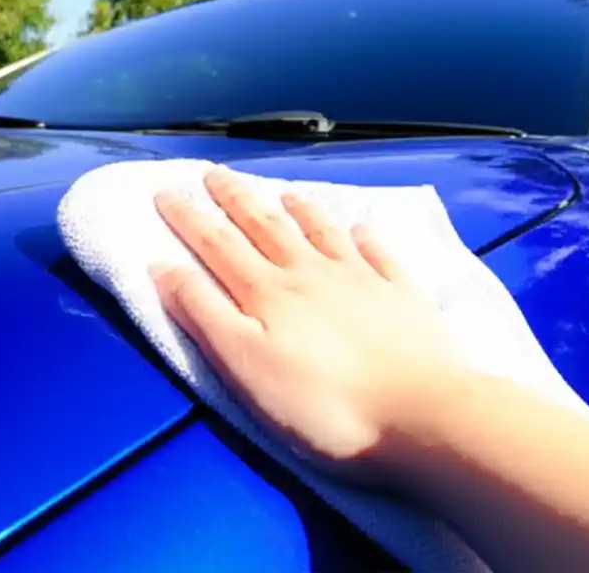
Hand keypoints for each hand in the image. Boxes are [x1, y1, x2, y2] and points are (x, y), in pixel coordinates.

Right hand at [151, 166, 468, 478]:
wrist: (423, 413)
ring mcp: (362, 281)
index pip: (218, 245)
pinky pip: (380, 254)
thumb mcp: (245, 366)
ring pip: (322, 232)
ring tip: (284, 192)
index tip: (166, 192)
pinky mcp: (403, 297)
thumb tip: (165, 267)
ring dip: (299, 210)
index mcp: (268, 293)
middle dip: (235, 199)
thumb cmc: (325, 405)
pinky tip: (363, 228)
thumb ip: (205, 314)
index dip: (189, 219)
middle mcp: (312, 274)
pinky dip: (366, 237)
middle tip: (213, 173)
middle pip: (266, 227)